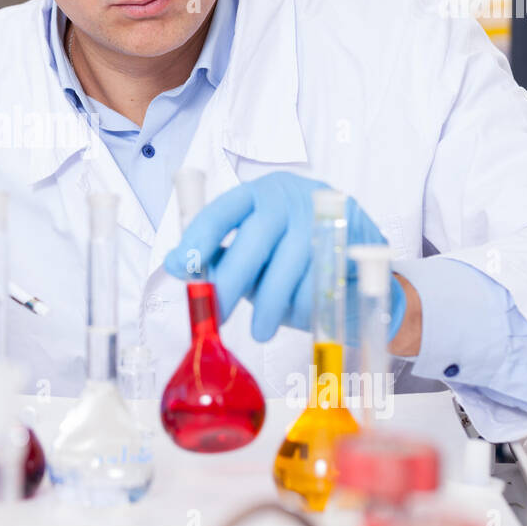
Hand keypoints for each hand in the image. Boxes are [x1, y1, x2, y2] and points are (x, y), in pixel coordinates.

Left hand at [164, 172, 404, 341]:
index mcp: (257, 194)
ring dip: (272, 304)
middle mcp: (288, 196)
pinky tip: (298, 316)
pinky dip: (306, 303)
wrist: (352, 256)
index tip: (182, 266)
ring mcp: (323, 212)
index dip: (201, 237)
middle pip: (257, 237)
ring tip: (260, 331)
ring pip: (291, 262)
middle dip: (235, 280)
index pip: (222, 210)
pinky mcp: (353, 233)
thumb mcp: (250, 254)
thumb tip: (174, 265)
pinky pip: (324, 275)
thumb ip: (217, 257)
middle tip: (220, 316)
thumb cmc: (288, 255)